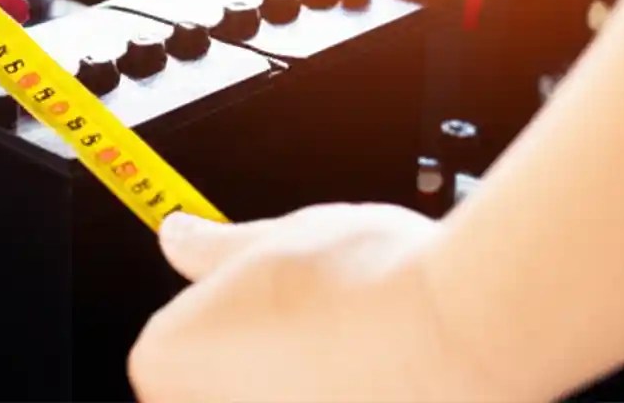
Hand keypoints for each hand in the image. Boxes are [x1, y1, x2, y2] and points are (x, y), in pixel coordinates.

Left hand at [129, 204, 507, 402]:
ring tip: (350, 360)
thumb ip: (212, 249)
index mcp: (164, 362)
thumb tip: (179, 237)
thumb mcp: (273, 239)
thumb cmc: (365, 282)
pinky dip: (342, 400)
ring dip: (300, 390)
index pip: (173, 349)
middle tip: (315, 335)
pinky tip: (370, 386)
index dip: (226, 323)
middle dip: (259, 372)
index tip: (263, 310)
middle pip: (215, 393)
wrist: (459, 328)